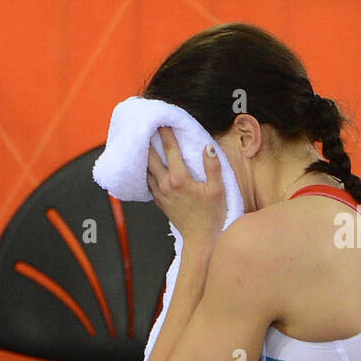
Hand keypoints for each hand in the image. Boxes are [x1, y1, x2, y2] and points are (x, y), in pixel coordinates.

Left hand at [147, 127, 226, 247]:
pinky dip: (145, 171)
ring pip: (147, 170)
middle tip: (146, 128)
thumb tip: (208, 147)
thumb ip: (212, 166)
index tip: (162, 122)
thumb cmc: (212, 215)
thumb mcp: (217, 189)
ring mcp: (160, 193)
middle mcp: (166, 184)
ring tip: (143, 143)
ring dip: (145, 156)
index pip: (170, 150)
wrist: (201, 238)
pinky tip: (146, 165)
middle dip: (149, 141)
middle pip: (152, 158)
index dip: (166, 134)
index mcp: (180, 178)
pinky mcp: (158, 201)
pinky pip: (148, 181)